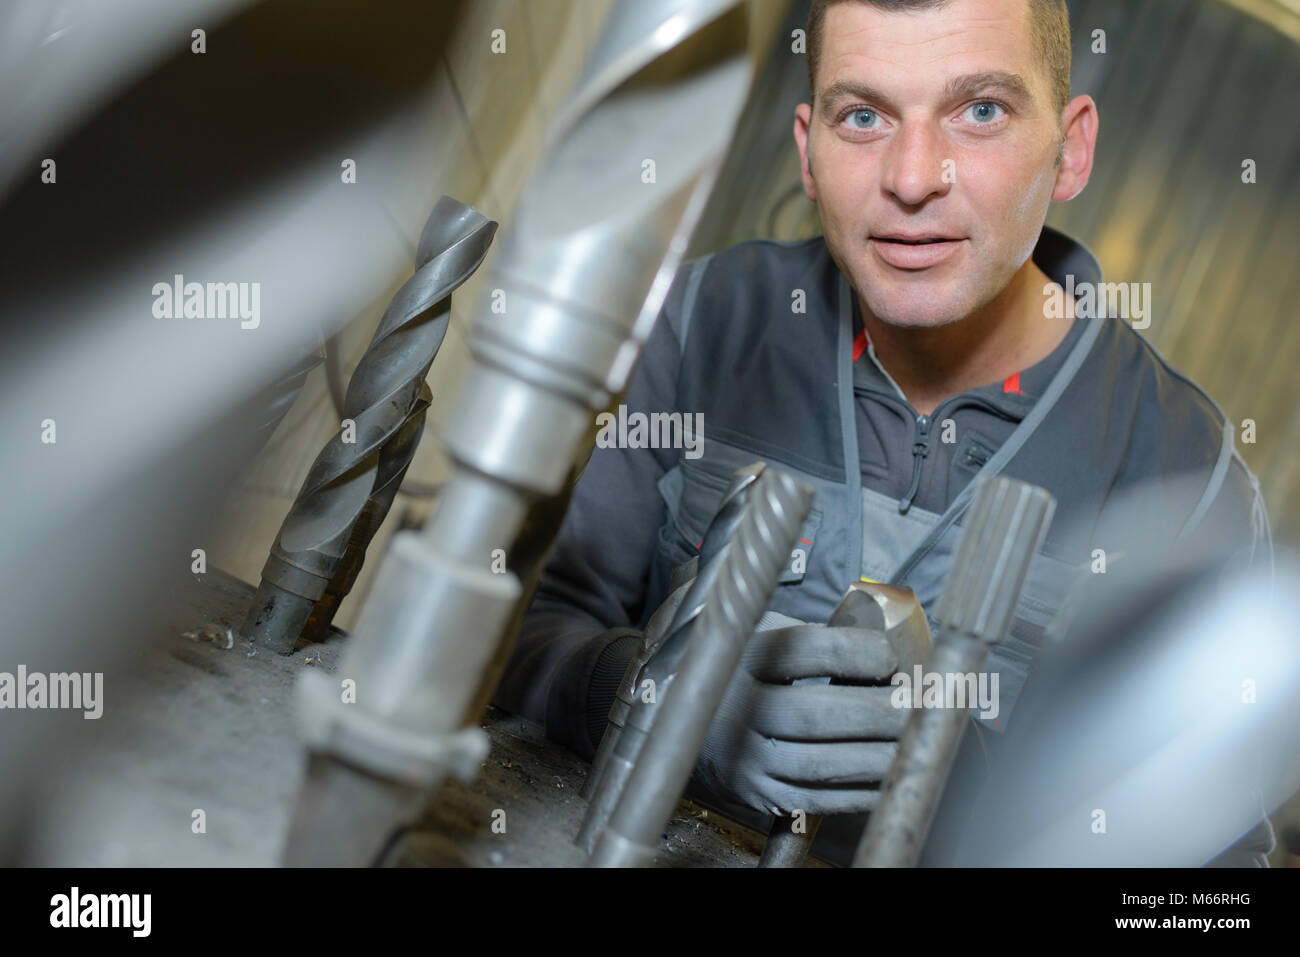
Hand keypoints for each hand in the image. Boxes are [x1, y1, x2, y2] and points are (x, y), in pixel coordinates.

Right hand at [693, 614, 906, 815]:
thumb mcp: (760, 636)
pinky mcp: (756, 793)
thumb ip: (808, 637)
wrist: (687, 723)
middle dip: (876, 712)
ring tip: (911, 740)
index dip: (852, 652)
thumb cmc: (741, 673)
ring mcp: (744, 758)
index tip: (887, 656)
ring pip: (820, 765)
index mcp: (741, 659)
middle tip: (915, 704)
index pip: (802, 651)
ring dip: (878, 756)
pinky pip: (817, 799)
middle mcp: (736, 709)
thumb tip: (881, 649)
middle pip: (814, 714)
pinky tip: (887, 773)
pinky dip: (860, 790)